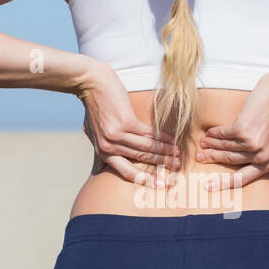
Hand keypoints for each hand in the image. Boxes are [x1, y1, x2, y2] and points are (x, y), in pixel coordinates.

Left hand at [77, 61, 180, 185]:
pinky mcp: (126, 123)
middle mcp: (109, 147)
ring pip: (147, 148)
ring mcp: (118, 135)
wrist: (91, 83)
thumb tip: (98, 170)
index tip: (159, 185)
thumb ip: (99, 151)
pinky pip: (149, 134)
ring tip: (177, 155)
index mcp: (102, 152)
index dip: (144, 179)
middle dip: (161, 165)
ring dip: (165, 151)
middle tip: (176, 169)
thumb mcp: (91, 132)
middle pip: (141, 160)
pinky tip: (172, 140)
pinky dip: (162, 138)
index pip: (126, 172)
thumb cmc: (93, 107)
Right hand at [195, 70, 268, 188]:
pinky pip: (223, 134)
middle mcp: (259, 156)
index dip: (224, 183)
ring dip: (211, 145)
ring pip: (225, 147)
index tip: (209, 186)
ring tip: (202, 144)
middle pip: (229, 161)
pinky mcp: (242, 129)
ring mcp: (250, 143)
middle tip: (199, 158)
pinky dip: (214, 134)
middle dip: (212, 159)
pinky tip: (209, 133)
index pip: (243, 178)